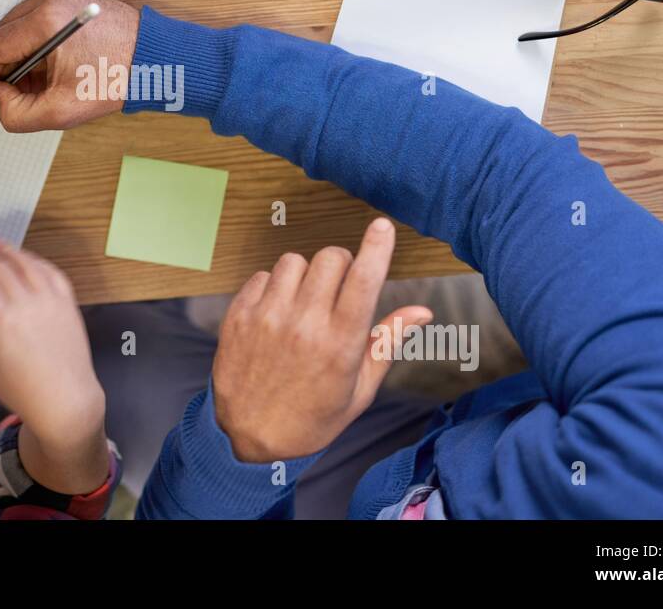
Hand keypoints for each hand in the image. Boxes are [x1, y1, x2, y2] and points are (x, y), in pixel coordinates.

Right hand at [0, 0, 139, 131]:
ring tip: (33, 83)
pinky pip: (35, 19)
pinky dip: (33, 44)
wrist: (154, 59)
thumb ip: (16, 113)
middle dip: (2, 66)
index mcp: (46, 20)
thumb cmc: (116, 80)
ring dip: (17, 55)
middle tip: (10, 93)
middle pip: (4, 33)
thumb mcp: (61, 111)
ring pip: (17, 26)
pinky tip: (47, 67)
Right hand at [0, 241, 105, 450]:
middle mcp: (27, 304)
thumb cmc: (19, 388)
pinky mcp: (68, 303)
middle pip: (0, 268)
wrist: (64, 399)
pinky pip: (51, 272)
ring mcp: (51, 301)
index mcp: (2, 320)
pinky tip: (26, 258)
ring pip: (26, 264)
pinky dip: (36, 261)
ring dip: (8, 251)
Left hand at [212, 219, 433, 462]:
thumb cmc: (312, 418)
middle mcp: (304, 324)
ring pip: (294, 261)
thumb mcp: (359, 390)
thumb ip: (387, 342)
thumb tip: (423, 310)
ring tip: (305, 303)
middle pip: (330, 257)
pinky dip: (273, 286)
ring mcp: (267, 318)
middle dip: (341, 265)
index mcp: (341, 343)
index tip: (382, 226)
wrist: (248, 437)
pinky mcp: (238, 316)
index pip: (365, 279)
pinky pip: (262, 276)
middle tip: (339, 288)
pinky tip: (277, 313)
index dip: (377, 247)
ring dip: (305, 275)